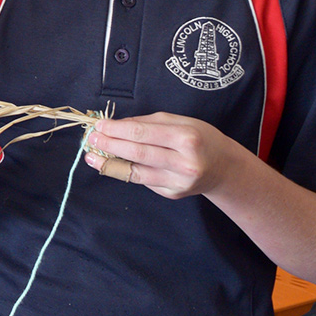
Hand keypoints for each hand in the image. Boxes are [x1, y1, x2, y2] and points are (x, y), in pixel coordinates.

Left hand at [84, 112, 237, 199]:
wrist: (224, 168)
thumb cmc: (201, 139)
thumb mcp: (181, 122)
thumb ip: (149, 122)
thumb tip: (117, 125)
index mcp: (186, 138)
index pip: (143, 133)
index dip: (117, 129)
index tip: (99, 125)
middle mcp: (184, 162)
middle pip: (138, 153)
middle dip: (110, 145)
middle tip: (91, 138)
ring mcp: (178, 182)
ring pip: (136, 171)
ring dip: (109, 162)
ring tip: (91, 154)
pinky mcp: (172, 193)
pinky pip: (143, 180)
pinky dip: (124, 171)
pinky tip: (110, 164)